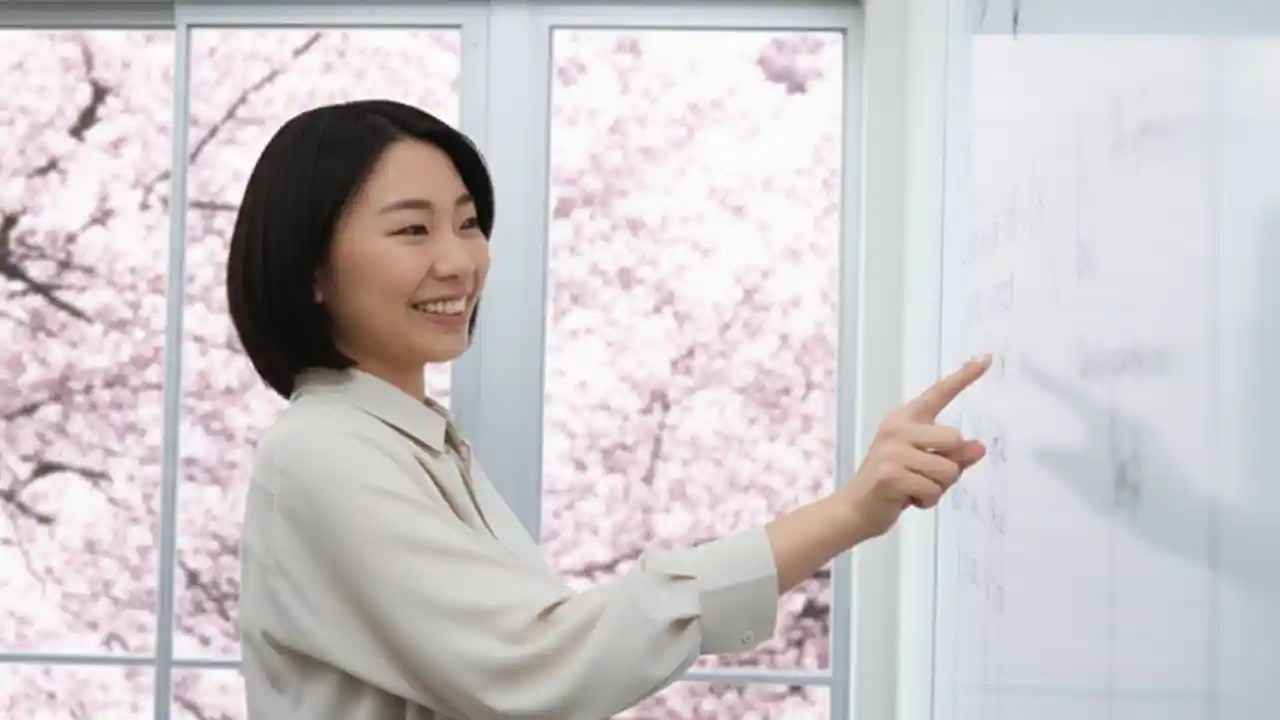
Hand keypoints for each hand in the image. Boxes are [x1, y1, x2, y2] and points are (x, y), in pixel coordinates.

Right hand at [838, 355, 991, 538]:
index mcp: (905, 419)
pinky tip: (906, 500)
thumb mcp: (926, 466)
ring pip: (948, 469)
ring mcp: (892, 449)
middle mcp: (897, 427)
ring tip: (914, 489)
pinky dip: (927, 501)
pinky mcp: (891, 474)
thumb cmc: (894, 486)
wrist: (856, 509)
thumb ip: (953, 456)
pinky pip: (933, 489)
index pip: (939, 393)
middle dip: (950, 466)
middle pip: (955, 438)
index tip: (986, 358)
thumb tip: (980, 447)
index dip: (964, 376)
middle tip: (924, 477)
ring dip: (938, 488)